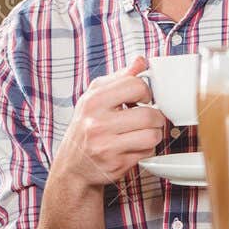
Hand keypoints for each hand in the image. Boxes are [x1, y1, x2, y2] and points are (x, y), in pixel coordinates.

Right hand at [51, 56, 167, 188]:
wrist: (72, 166)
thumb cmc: (86, 129)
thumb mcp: (95, 98)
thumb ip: (119, 78)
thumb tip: (140, 61)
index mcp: (94, 100)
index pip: (135, 85)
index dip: (146, 92)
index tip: (143, 98)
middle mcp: (97, 122)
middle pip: (148, 114)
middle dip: (156, 117)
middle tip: (150, 118)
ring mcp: (106, 145)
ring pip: (152, 135)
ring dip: (154, 134)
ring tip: (144, 133)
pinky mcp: (116, 163)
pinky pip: (147, 152)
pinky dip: (147, 149)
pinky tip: (135, 146)